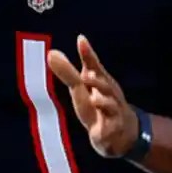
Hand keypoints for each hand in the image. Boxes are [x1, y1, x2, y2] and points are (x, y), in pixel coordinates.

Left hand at [47, 35, 138, 157]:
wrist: (121, 132)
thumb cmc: (99, 104)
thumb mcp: (82, 88)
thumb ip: (68, 72)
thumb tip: (51, 53)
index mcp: (100, 81)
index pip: (94, 66)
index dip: (88, 54)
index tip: (81, 40)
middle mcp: (109, 93)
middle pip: (105, 84)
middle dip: (97, 80)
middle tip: (86, 75)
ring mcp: (114, 111)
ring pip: (111, 105)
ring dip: (103, 101)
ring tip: (94, 98)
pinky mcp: (114, 129)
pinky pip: (112, 127)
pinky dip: (107, 125)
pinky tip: (99, 127)